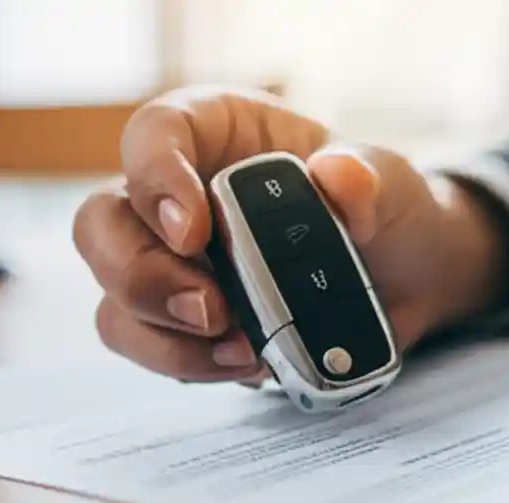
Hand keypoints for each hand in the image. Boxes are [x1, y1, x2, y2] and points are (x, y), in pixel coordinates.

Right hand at [73, 87, 508, 381]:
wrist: (406, 279)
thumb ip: (370, 178)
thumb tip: (337, 177)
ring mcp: (170, 260)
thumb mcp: (393, 183)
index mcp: (215, 132)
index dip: (156, 177)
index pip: (154, 134)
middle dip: (143, 275)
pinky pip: (148, 344)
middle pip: (102, 224)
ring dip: (163, 333)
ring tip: (243, 349)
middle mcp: (175, 194)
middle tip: (209, 308)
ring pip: (113, 294)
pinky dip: (189, 363)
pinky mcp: (182, 320)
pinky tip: (250, 363)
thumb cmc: (384, 209)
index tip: (193, 228)